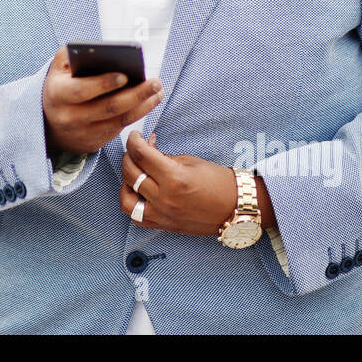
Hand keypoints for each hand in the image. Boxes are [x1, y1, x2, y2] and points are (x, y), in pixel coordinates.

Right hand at [42, 46, 162, 154]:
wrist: (48, 123)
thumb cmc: (60, 86)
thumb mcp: (58, 68)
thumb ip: (74, 55)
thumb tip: (102, 51)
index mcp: (58, 95)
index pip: (82, 90)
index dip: (104, 83)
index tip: (125, 75)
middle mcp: (69, 117)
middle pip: (108, 107)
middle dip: (135, 94)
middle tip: (155, 82)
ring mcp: (82, 133)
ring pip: (119, 120)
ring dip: (143, 106)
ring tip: (158, 91)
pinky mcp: (93, 144)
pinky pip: (119, 129)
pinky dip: (137, 115)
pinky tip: (149, 102)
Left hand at [119, 131, 239, 235]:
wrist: (235, 207)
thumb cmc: (217, 181)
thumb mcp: (190, 161)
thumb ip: (163, 156)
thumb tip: (145, 149)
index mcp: (174, 178)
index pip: (141, 155)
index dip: (133, 141)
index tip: (134, 136)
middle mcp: (165, 198)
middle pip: (130, 173)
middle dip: (129, 156)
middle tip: (136, 150)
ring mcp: (162, 215)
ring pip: (126, 199)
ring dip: (125, 183)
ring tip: (134, 173)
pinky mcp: (163, 225)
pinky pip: (136, 217)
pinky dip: (131, 203)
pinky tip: (137, 192)